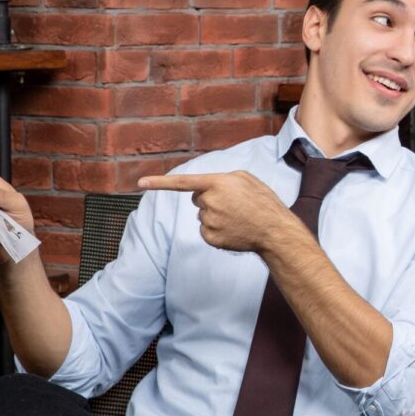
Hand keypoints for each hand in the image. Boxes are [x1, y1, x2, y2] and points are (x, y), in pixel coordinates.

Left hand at [137, 170, 290, 254]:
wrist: (274, 231)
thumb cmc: (263, 201)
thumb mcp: (246, 178)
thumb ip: (222, 178)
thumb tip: (206, 187)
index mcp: (217, 183)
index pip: (183, 182)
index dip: (159, 183)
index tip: (140, 183)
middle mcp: (210, 202)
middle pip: (197, 199)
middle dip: (209, 199)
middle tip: (232, 204)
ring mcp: (209, 222)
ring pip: (202, 216)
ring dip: (216, 215)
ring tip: (237, 217)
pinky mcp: (211, 238)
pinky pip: (206, 231)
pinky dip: (217, 230)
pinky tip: (233, 229)